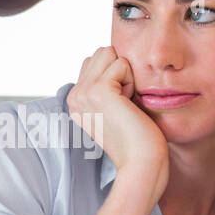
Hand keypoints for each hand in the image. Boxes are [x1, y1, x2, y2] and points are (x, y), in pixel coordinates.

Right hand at [67, 47, 168, 203]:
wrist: (141, 162)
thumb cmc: (136, 137)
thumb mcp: (114, 107)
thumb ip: (105, 84)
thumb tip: (108, 54)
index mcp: (75, 100)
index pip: (94, 60)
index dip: (115, 76)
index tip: (119, 106)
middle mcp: (74, 96)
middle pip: (101, 52)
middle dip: (119, 71)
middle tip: (124, 104)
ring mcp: (83, 93)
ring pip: (110, 54)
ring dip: (126, 75)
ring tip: (126, 104)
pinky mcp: (99, 90)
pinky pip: (122, 63)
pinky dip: (132, 81)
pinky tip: (129, 105)